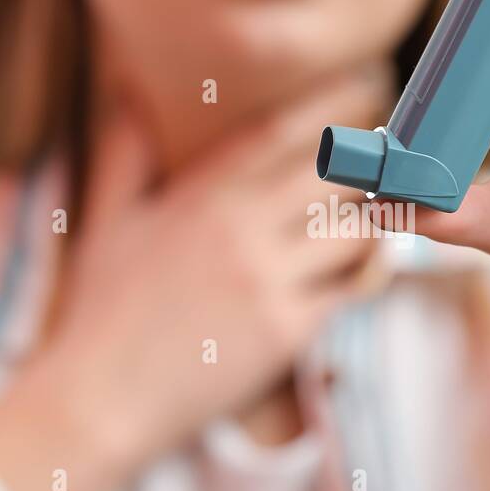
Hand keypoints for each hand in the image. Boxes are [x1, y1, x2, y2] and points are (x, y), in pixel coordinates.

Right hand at [0, 65, 390, 490]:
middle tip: (392, 167)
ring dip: (375, 225)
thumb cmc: (101, 311)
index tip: (369, 92)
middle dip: (370, 165)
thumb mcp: (109, 221)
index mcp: (200, 193)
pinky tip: (364, 271)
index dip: (333, 106)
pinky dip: (367, 275)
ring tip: (381, 222)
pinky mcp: (285, 329)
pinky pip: (352, 288)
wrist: (97, 399)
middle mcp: (238, 225)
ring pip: (356, 228)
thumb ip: (128, 153)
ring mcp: (265, 277)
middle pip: (335, 172)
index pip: (281, 130)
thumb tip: (128, 91)